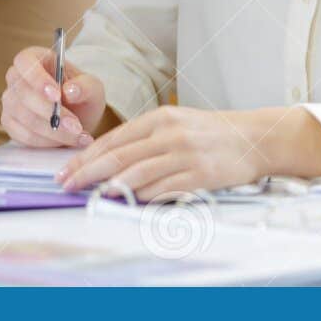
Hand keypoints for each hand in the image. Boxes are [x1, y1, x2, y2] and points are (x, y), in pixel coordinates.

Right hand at [1, 46, 104, 147]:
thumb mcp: (92, 87)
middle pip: (23, 93)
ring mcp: (11, 102)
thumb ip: (85, 86)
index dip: (37, 79)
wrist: (78, 117)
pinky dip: (46, 142)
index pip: (24, 62)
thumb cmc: (82, 95)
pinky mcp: (11, 124)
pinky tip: (66, 142)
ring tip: (78, 136)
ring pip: (24, 118)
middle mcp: (17, 78)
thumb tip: (69, 91)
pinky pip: (23, 135)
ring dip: (53, 131)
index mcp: (34, 58)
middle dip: (51, 113)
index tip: (57, 95)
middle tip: (75, 126)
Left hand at [57, 105, 289, 199]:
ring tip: (91, 195)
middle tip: (66, 184)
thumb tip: (108, 160)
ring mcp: (185, 154)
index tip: (65, 170)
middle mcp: (169, 134)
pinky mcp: (201, 174)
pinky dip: (145, 196)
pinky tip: (129, 202)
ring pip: (139, 172)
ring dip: (112, 185)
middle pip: (119, 155)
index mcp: (159, 118)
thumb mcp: (176, 124)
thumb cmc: (210, 133)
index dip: (85, 156)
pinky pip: (166, 188)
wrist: (255, 137)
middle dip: (88, 172)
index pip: (113, 139)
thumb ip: (145, 139)